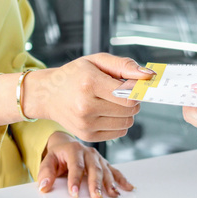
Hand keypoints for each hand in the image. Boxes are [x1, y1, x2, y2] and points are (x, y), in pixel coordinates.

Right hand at [25, 54, 154, 141]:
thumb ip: (124, 65)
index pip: (128, 96)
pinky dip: (118, 123)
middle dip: (131, 101)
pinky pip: (119, 132)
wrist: (48, 94)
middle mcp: (86, 106)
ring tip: (111, 102)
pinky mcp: (87, 136)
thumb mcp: (96, 61)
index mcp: (89, 83)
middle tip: (119, 92)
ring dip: (126, 113)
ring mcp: (85, 123)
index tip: (134, 86)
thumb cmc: (74, 75)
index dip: (136, 91)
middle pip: (129, 110)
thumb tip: (148, 75)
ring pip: (126, 123)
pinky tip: (105, 113)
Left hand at [36, 132, 133, 197]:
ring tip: (113, 195)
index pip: (75, 165)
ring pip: (105, 170)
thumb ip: (45, 173)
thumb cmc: (57, 156)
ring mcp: (97, 157)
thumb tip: (43, 188)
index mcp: (73, 150)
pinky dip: (122, 179)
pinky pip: (114, 171)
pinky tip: (129, 188)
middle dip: (95, 183)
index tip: (74, 194)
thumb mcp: (48, 161)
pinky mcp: (104, 163)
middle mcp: (87, 152)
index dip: (74, 180)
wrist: (66, 145)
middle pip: (93, 168)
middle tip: (96, 197)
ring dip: (110, 183)